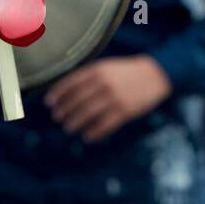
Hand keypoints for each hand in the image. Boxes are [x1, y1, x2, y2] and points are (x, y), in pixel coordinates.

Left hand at [44, 55, 172, 143]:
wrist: (155, 74)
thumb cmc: (126, 72)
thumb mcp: (107, 67)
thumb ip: (89, 76)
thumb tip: (67, 90)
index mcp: (98, 70)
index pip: (71, 83)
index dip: (58, 94)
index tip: (49, 103)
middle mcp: (104, 83)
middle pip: (77, 100)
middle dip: (65, 110)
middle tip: (57, 118)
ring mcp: (115, 97)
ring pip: (88, 114)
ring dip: (76, 122)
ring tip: (69, 128)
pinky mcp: (125, 111)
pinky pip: (105, 125)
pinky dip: (94, 132)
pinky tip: (87, 137)